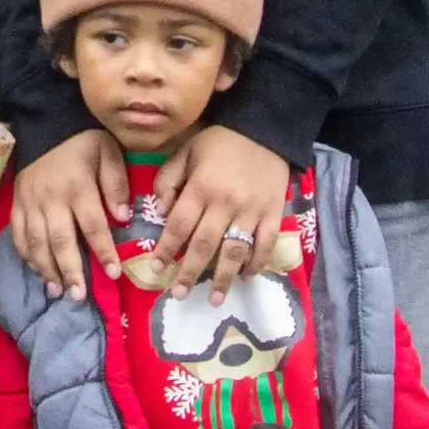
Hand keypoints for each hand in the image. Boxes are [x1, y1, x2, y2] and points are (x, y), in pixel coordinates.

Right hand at [10, 129, 129, 300]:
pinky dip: (26, 254)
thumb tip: (123, 216)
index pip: (92, 225)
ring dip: (47, 269)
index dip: (104, 251)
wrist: (44, 122)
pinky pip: (18, 234)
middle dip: (70, 270)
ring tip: (58, 291)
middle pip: (60, 240)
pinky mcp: (17, 203)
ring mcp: (30, 202)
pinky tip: (36, 270)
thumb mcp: (107, 151)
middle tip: (79, 296)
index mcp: (77, 186)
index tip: (114, 274)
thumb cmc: (82, 140)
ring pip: (36, 242)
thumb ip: (116, 183)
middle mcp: (51, 198)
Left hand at [148, 127, 290, 303]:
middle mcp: (225, 203)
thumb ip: (168, 180)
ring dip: (223, 278)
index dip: (165, 250)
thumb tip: (158, 212)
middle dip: (189, 272)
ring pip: (235, 251)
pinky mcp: (274, 213)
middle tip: (178, 294)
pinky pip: (265, 245)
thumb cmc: (219, 141)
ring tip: (213, 300)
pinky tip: (245, 277)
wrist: (264, 128)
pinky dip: (256, 264)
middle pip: (205, 245)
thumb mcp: (186, 151)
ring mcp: (252, 211)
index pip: (179, 225)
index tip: (155, 270)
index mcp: (201, 187)